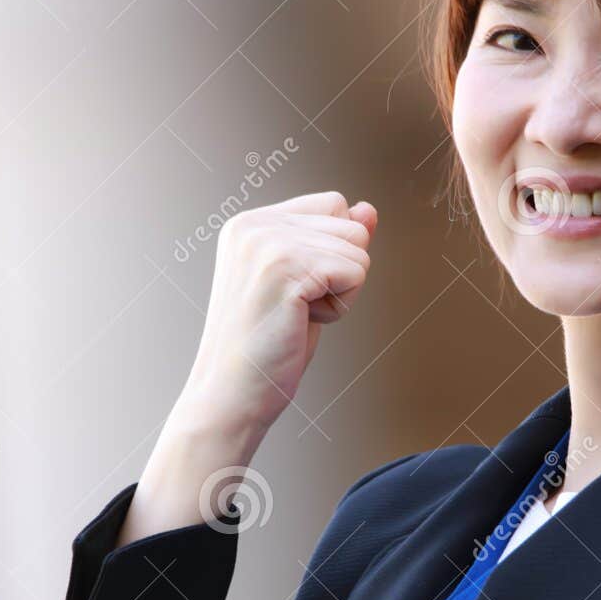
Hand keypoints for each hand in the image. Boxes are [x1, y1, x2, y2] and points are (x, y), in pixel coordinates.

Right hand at [179, 190, 376, 434]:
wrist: (231, 395)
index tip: (293, 290)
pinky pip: (355, 274)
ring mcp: (268, 242)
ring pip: (359, 252)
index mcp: (251, 222)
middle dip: (340, 275)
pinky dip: (338, 308)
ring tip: (293, 316)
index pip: (334, 204)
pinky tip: (298, 323)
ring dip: (340, 294)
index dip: (334, 252)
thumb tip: (369, 209)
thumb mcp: (307, 284)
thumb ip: (333, 242)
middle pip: (352, 226)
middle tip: (292, 309)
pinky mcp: (285, 267)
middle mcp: (255, 223)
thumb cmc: (268, 347)